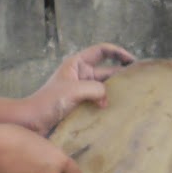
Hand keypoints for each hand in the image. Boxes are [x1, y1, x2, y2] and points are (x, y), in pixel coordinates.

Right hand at [0, 124, 81, 172]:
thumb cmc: (13, 136)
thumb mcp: (36, 138)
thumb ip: (44, 154)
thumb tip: (40, 164)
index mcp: (58, 161)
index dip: (69, 172)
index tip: (63, 169)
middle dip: (44, 172)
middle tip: (30, 160)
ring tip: (15, 164)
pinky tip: (6, 171)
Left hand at [21, 43, 135, 133]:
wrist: (31, 121)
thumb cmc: (47, 102)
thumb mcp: (74, 90)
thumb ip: (96, 89)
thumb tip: (106, 98)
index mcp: (77, 64)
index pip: (102, 51)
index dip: (118, 52)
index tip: (132, 61)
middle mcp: (80, 75)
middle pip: (106, 71)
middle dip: (121, 75)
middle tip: (140, 82)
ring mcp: (80, 91)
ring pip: (103, 88)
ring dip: (115, 92)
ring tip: (133, 98)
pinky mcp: (80, 105)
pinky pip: (98, 102)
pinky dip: (107, 105)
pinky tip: (117, 112)